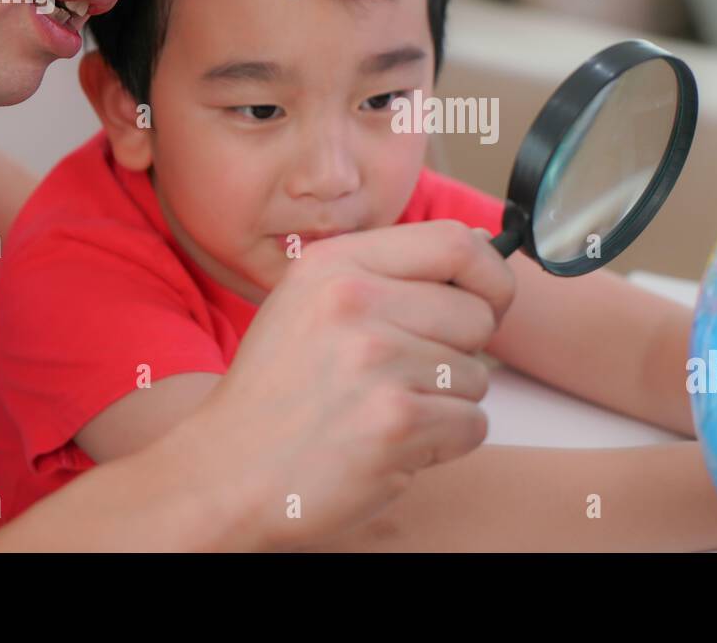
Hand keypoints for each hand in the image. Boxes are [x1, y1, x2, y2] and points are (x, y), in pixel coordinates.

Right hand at [165, 219, 514, 550]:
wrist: (227, 474)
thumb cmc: (276, 393)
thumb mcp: (308, 301)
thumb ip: (383, 275)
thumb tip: (478, 254)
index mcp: (336, 265)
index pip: (454, 242)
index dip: (490, 273)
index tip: (489, 299)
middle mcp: (356, 303)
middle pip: (476, 316)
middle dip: (460, 352)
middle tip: (408, 377)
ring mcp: (377, 363)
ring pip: (475, 376)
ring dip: (445, 403)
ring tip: (383, 410)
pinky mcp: (396, 423)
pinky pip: (472, 424)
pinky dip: (444, 443)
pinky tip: (392, 443)